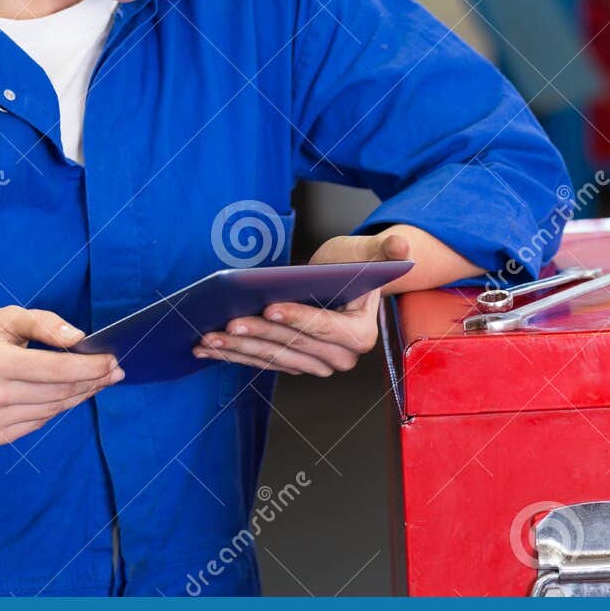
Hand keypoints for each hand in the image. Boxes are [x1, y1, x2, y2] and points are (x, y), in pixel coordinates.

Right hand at [0, 305, 120, 446]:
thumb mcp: (5, 317)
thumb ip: (44, 323)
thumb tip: (79, 338)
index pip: (57, 369)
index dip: (91, 367)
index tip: (113, 360)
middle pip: (58, 391)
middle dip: (93, 381)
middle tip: (114, 371)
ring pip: (52, 409)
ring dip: (80, 395)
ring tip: (99, 382)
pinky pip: (37, 422)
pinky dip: (57, 407)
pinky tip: (68, 394)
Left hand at [192, 229, 411, 376]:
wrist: (345, 282)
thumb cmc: (355, 265)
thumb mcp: (369, 253)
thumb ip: (387, 250)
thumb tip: (401, 246)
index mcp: (361, 334)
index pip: (325, 328)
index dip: (298, 319)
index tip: (269, 307)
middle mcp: (341, 357)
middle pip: (294, 346)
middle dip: (259, 335)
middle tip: (228, 322)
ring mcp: (315, 364)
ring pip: (273, 358)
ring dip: (238, 350)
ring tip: (208, 337)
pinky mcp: (293, 363)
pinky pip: (261, 361)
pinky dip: (234, 355)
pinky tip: (208, 347)